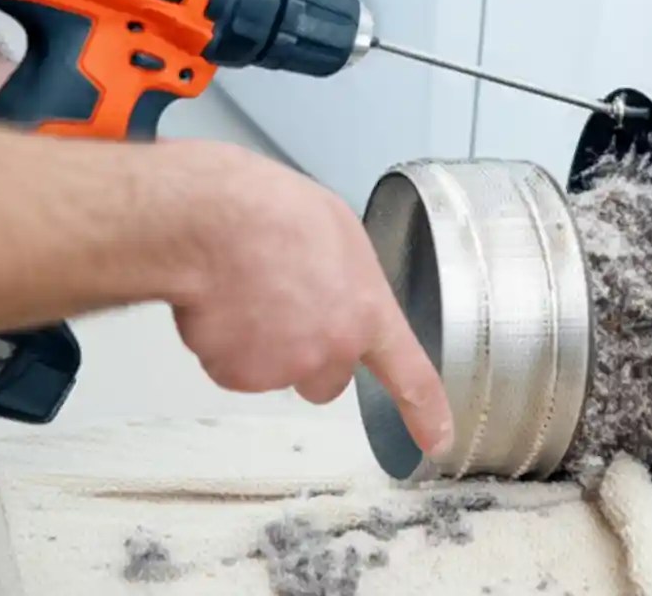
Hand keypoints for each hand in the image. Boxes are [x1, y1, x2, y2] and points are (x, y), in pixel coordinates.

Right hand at [170, 142, 453, 456]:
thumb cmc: (274, 212)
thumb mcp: (338, 233)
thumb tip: (333, 292)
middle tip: (280, 306)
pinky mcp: (238, 376)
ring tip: (244, 288)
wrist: (214, 222)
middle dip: (306, 355)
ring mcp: (285, 368)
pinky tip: (219, 301)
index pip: (411, 376)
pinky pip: (231, 366)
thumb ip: (347, 282)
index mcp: (368, 312)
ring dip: (260, 344)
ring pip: (274, 370)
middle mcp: (333, 350)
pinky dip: (222, 343)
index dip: (426, 412)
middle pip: (326, 379)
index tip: (437, 439)